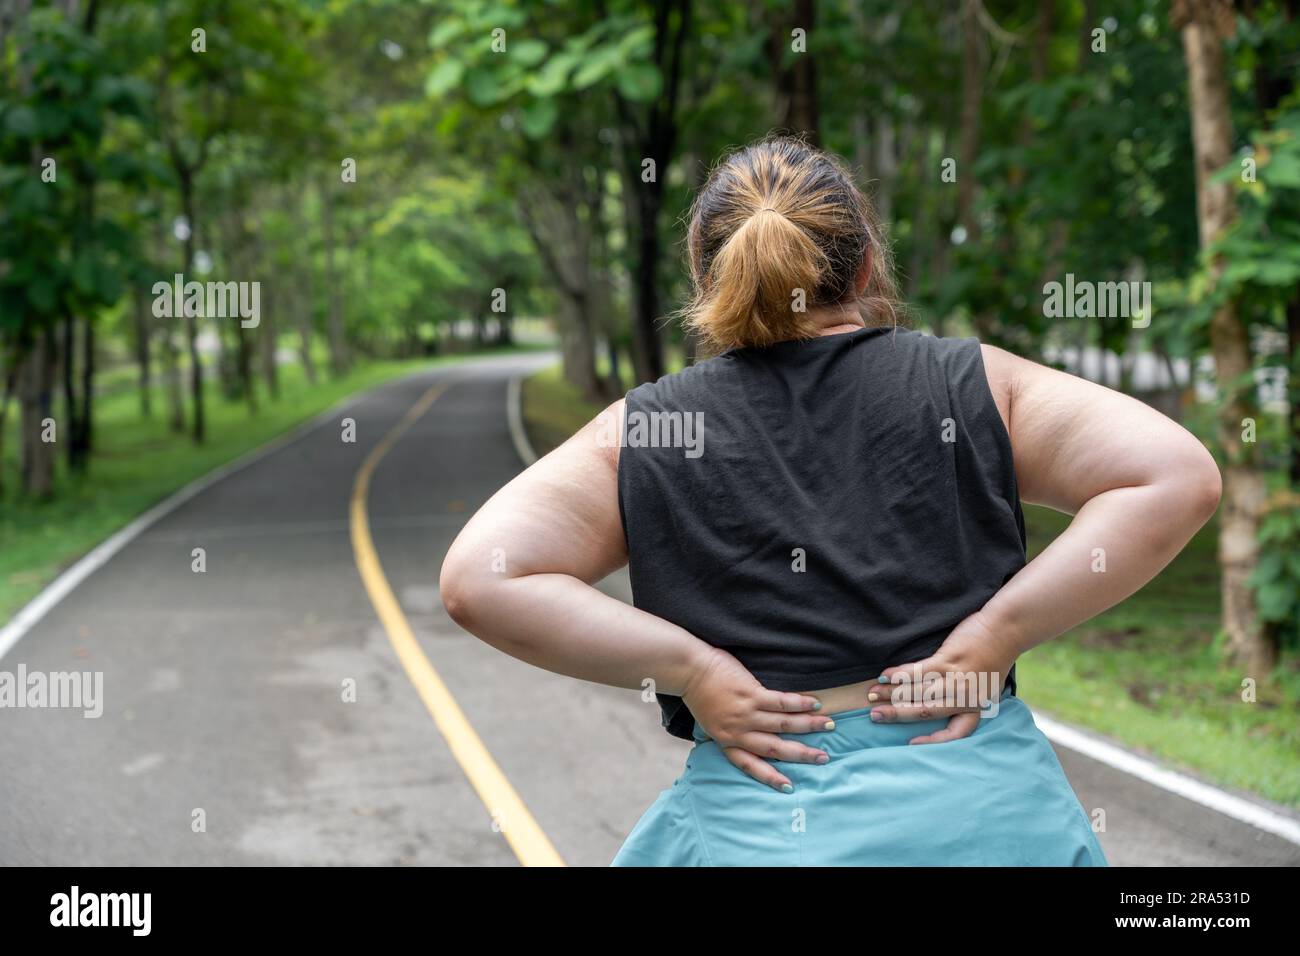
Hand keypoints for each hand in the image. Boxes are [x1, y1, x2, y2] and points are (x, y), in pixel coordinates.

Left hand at [681, 646, 832, 791]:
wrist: (688, 669)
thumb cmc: (699, 692)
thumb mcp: (709, 722)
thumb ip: (729, 732)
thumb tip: (748, 737)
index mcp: (726, 741)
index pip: (751, 765)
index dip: (770, 777)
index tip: (789, 787)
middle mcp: (737, 732)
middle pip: (774, 748)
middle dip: (801, 755)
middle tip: (823, 758)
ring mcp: (745, 713)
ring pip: (783, 724)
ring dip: (808, 726)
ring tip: (828, 726)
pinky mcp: (750, 693)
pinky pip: (780, 702)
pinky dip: (799, 704)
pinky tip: (814, 704)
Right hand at [873, 611, 1018, 744]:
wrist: (1006, 629)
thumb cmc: (996, 655)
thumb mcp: (988, 686)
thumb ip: (968, 699)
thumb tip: (941, 705)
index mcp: (977, 706)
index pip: (956, 733)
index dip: (933, 741)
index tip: (911, 743)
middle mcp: (966, 697)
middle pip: (925, 711)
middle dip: (896, 714)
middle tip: (874, 716)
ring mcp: (956, 679)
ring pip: (917, 692)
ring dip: (891, 693)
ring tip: (872, 695)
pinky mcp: (949, 660)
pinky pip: (918, 671)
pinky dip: (899, 674)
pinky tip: (884, 674)